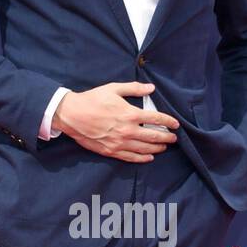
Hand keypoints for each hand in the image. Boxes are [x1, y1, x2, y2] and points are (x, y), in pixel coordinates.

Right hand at [52, 82, 178, 161]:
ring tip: (164, 147)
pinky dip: (142, 158)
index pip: (156, 119)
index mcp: (130, 114)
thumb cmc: (92, 100)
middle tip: (174, 138)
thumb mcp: (113, 88)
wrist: (71, 115)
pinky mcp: (111, 151)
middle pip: (154, 137)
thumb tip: (151, 88)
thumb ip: (134, 88)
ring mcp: (119, 143)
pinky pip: (131, 157)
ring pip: (145, 149)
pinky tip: (150, 157)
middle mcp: (127, 131)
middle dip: (166, 137)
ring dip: (157, 148)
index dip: (169, 122)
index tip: (176, 124)